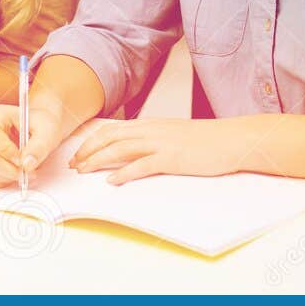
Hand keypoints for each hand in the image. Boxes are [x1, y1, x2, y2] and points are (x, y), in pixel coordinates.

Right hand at [0, 103, 66, 187]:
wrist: (39, 130)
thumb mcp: (47, 132)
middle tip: (26, 173)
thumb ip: (38, 147)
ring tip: (25, 172)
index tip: (21, 161)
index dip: (4, 150)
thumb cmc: (40, 126)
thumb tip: (27, 163)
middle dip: (7, 168)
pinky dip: (2, 180)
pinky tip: (16, 173)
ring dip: (6, 176)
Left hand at [70, 117, 238, 183]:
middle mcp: (151, 130)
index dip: (91, 141)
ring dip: (98, 160)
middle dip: (87, 150)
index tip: (78, 153)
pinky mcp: (171, 158)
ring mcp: (160, 143)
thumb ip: (152, 139)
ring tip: (84, 171)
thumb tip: (133, 150)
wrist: (231, 140)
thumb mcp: (172, 134)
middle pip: (109, 137)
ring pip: (120, 148)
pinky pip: (142, 165)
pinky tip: (112, 181)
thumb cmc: (204, 140)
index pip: (111, 129)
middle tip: (74, 164)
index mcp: (149, 124)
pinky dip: (124, 173)